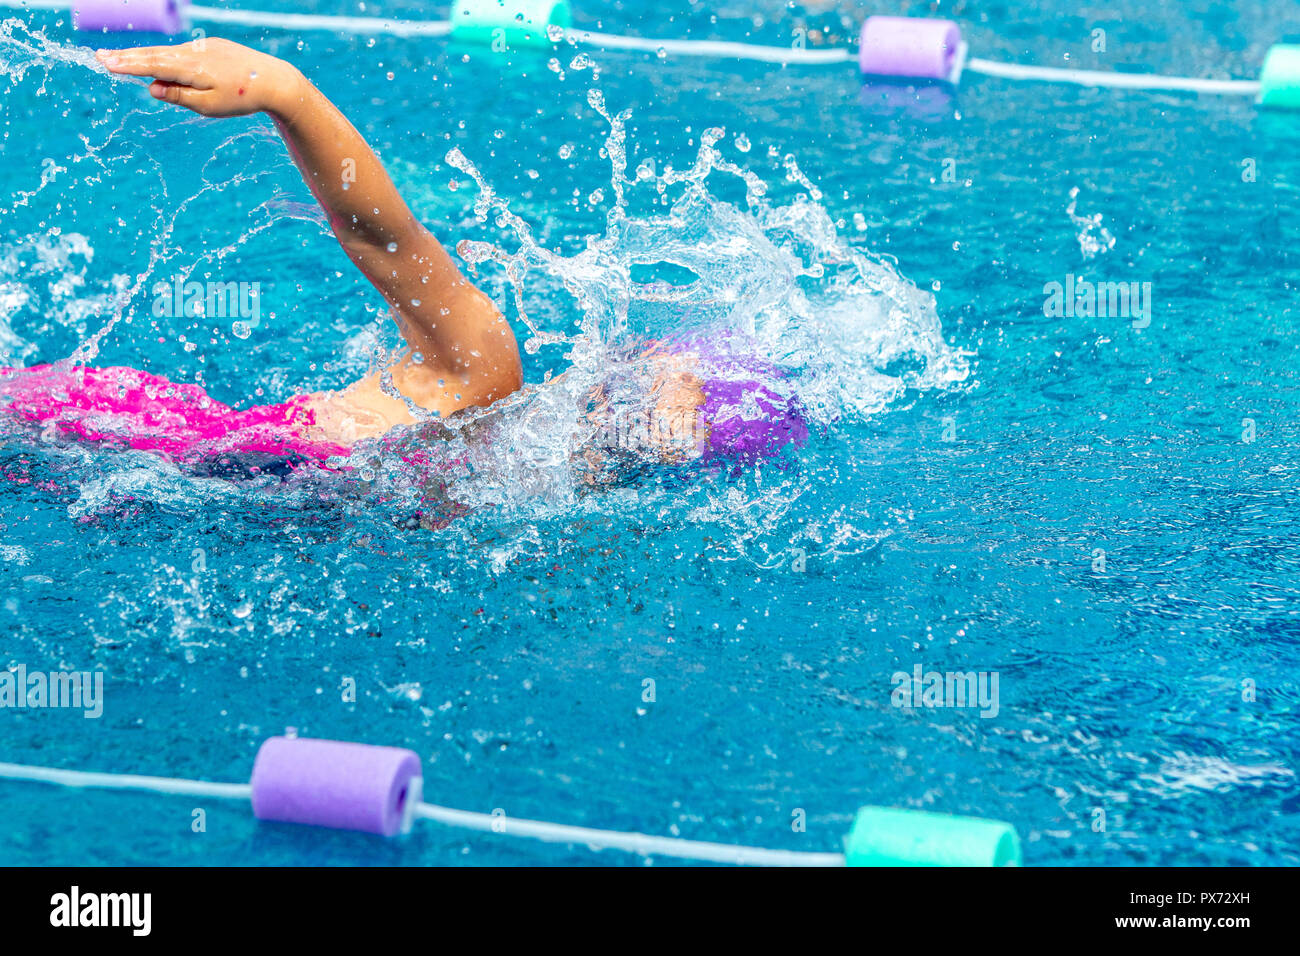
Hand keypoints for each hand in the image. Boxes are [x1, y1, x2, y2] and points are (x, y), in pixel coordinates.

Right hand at [95, 38, 302, 118]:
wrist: (274, 80)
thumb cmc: (241, 98)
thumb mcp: (209, 106)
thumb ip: (179, 96)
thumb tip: (152, 88)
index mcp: (192, 68)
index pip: (152, 65)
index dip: (127, 64)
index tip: (103, 63)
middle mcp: (194, 52)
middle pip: (154, 55)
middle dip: (126, 57)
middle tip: (98, 57)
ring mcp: (202, 47)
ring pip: (168, 53)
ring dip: (143, 57)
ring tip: (118, 59)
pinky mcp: (210, 47)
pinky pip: (183, 54)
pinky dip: (167, 59)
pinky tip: (157, 66)